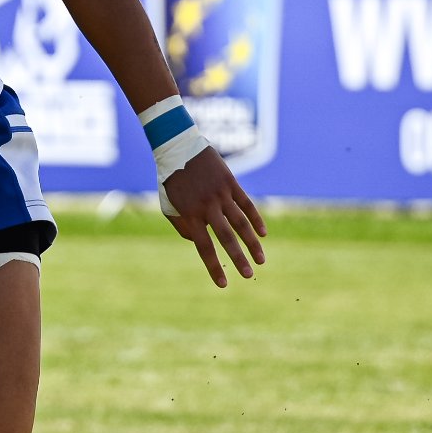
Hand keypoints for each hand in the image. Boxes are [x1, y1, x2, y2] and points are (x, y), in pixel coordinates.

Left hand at [159, 147, 267, 287]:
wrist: (179, 148)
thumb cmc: (171, 180)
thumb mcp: (168, 205)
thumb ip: (182, 225)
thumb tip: (197, 241)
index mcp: (190, 214)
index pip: (204, 246)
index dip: (213, 266)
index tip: (223, 284)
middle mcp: (207, 206)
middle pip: (226, 238)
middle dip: (239, 259)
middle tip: (249, 275)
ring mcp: (221, 194)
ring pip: (241, 223)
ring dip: (252, 243)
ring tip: (261, 259)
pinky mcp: (231, 183)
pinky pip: (246, 204)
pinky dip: (256, 219)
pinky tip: (263, 233)